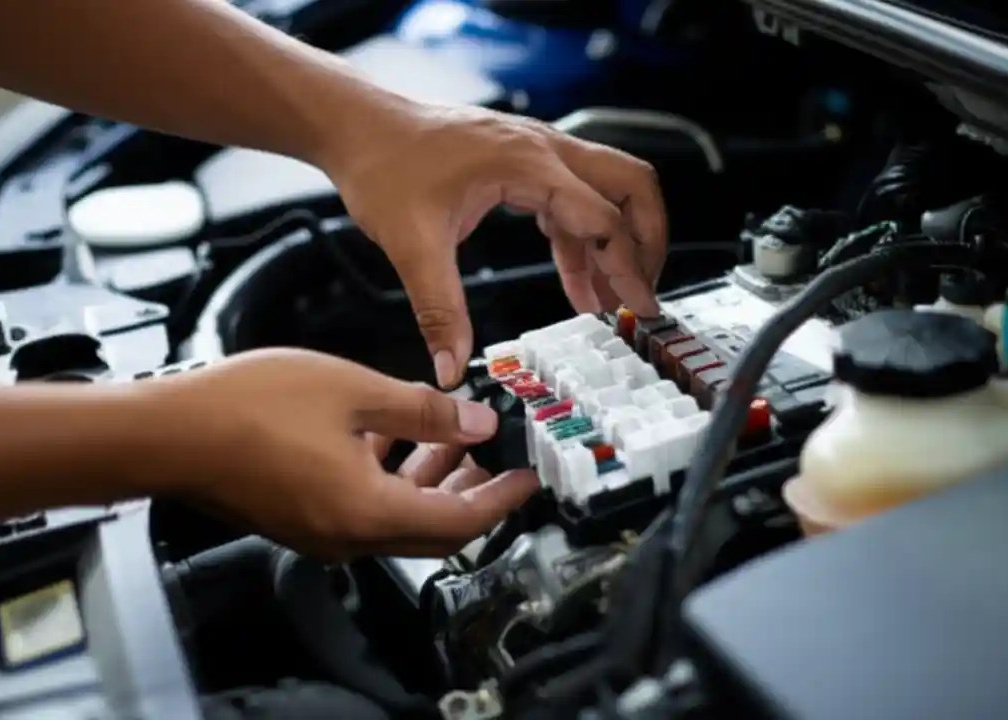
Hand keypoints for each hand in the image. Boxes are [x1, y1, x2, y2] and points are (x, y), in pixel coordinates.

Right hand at [145, 348, 537, 560]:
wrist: (166, 433)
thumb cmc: (248, 408)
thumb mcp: (355, 393)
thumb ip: (425, 411)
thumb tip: (477, 421)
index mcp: (369, 513)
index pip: (461, 522)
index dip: (501, 499)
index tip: (527, 478)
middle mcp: (348, 536)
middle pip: (433, 528)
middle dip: (472, 492)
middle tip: (495, 456)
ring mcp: (322, 532)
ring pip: (399, 517)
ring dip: (431, 479)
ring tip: (450, 434)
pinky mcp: (301, 519)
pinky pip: (364, 508)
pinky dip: (391, 477)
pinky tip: (392, 433)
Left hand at [321, 96, 667, 388]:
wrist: (358, 125)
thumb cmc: (383, 164)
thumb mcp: (411, 245)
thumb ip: (440, 310)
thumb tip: (452, 367)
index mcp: (528, 164)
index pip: (605, 218)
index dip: (629, 268)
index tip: (641, 309)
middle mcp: (544, 150)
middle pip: (632, 186)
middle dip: (649, 242)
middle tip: (645, 294)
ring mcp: (538, 154)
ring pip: (610, 192)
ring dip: (618, 245)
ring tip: (613, 304)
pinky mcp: (525, 166)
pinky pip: (575, 203)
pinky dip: (585, 244)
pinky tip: (579, 287)